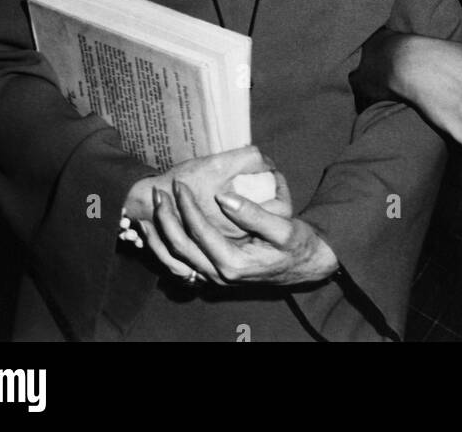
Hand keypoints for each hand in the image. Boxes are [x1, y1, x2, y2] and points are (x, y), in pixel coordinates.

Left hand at [149, 176, 337, 288]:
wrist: (304, 266)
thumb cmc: (297, 244)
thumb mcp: (284, 228)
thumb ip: (253, 214)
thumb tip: (224, 197)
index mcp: (233, 263)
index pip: (200, 231)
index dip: (186, 206)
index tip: (179, 184)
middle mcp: (219, 275)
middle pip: (181, 246)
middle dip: (166, 217)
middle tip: (159, 192)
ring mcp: (215, 277)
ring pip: (178, 256)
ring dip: (164, 230)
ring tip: (156, 205)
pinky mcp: (215, 273)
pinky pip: (184, 260)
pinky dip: (170, 242)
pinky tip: (165, 225)